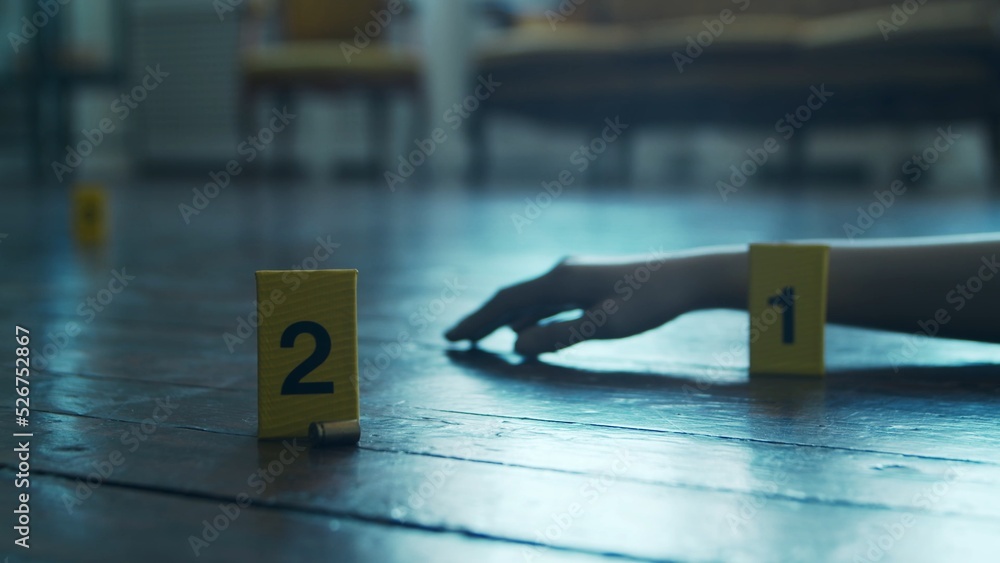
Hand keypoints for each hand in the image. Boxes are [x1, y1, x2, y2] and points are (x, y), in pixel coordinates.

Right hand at [445, 253, 715, 354]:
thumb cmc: (649, 303)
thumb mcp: (604, 325)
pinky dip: (527, 315)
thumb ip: (559, 335)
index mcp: (559, 281)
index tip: (451, 339)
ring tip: (481, 337)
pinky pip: (546, 300)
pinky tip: (524, 328)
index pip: (506, 303)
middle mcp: (560, 272)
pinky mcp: (587, 280)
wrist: (686, 277)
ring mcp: (573, 274)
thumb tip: (515, 344)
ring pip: (528, 299)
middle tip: (454, 340)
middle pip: (511, 298)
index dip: (477, 322)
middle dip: (482, 320)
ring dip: (502, 318)